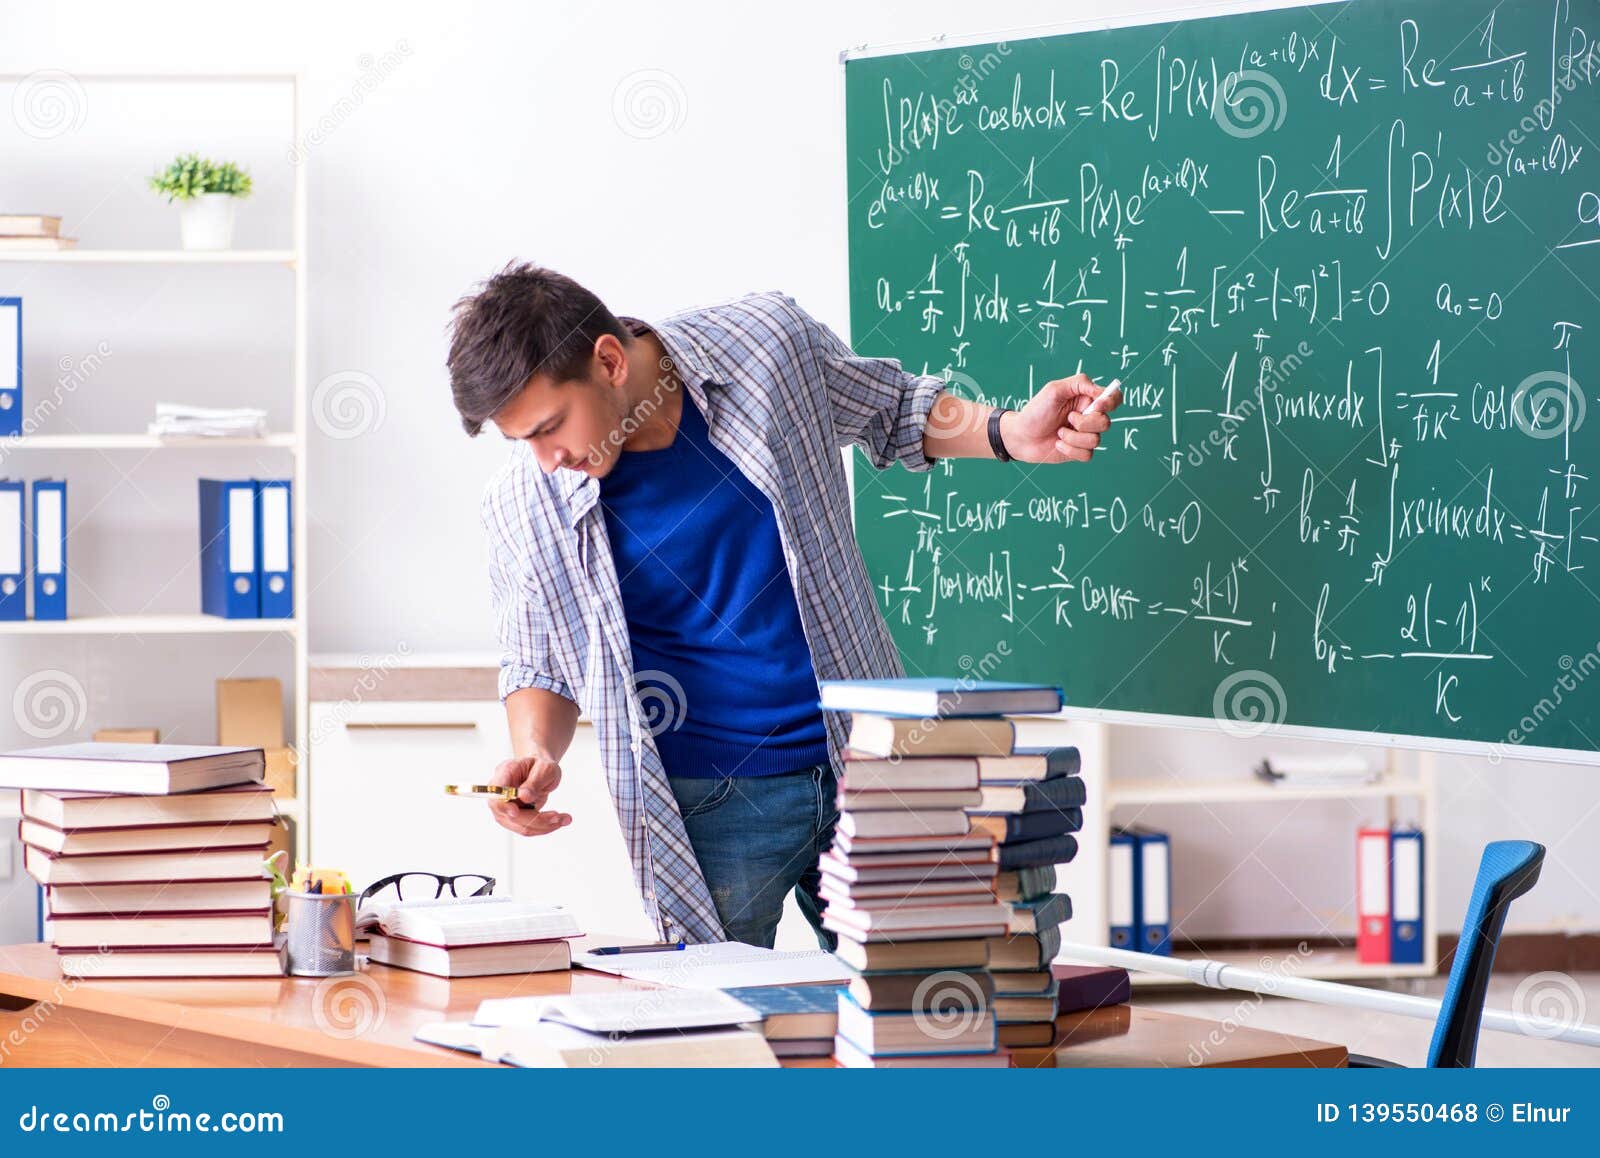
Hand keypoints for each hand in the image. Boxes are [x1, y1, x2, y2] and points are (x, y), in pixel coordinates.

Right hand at [487, 752, 571, 836]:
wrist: (540, 771)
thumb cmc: (541, 766)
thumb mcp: (544, 768)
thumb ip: (534, 781)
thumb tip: (524, 797)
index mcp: (504, 774)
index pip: (496, 794)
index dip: (503, 805)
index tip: (515, 812)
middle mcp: (500, 794)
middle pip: (509, 815)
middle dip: (535, 819)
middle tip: (558, 816)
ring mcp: (505, 809)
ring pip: (520, 826)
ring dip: (544, 826)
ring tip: (565, 818)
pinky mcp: (514, 819)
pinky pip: (528, 829)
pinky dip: (546, 827)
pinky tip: (561, 820)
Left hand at [1002, 372, 1120, 463]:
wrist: (1020, 436)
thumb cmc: (1036, 411)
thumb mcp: (1055, 389)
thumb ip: (1080, 383)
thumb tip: (1101, 391)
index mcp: (1086, 400)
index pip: (1113, 399)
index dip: (1110, 403)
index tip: (1095, 405)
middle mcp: (1089, 417)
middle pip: (1106, 422)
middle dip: (1085, 423)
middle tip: (1067, 419)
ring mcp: (1084, 435)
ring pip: (1096, 440)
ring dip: (1073, 437)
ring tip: (1059, 432)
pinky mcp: (1079, 452)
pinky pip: (1087, 454)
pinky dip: (1070, 450)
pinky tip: (1058, 444)